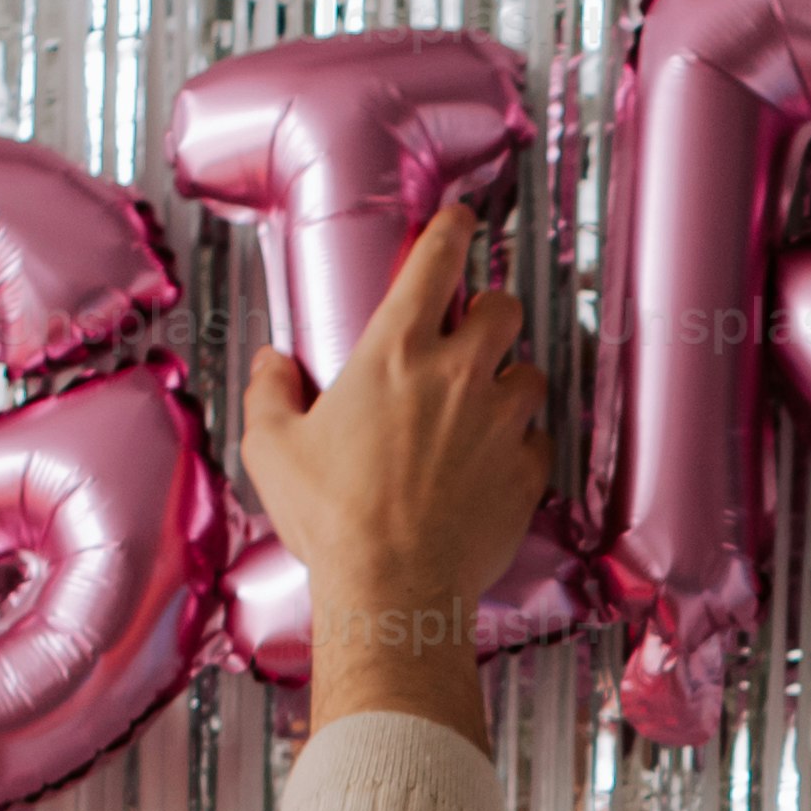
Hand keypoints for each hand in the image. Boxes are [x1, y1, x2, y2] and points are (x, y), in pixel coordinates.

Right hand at [239, 196, 544, 748]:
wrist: (393, 587)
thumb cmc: (333, 518)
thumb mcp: (274, 447)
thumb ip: (271, 393)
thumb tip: (274, 365)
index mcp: (394, 353)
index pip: (436, 262)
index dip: (451, 231)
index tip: (458, 223)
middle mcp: (458, 375)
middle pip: (505, 308)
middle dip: (492, 311)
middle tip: (473, 330)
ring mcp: (500, 423)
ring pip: (530, 373)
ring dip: (511, 378)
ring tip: (484, 402)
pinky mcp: (527, 471)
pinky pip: (539, 438)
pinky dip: (522, 443)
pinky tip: (495, 460)